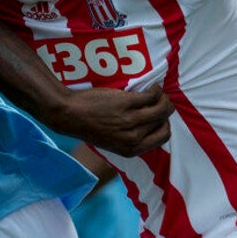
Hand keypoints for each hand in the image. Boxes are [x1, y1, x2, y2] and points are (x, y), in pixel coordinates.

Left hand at [56, 81, 173, 156]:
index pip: (162, 138)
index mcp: (131, 150)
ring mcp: (130, 120)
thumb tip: (151, 127)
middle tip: (160, 102)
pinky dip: (156, 89)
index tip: (159, 117)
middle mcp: (133, 137)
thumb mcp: (112, 141)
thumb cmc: (90, 126)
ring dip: (164, 98)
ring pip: (162, 108)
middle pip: (164, 122)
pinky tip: (151, 87)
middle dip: (166, 110)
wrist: (70, 114)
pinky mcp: (127, 104)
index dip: (164, 126)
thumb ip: (130, 138)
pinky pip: (152, 95)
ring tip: (157, 93)